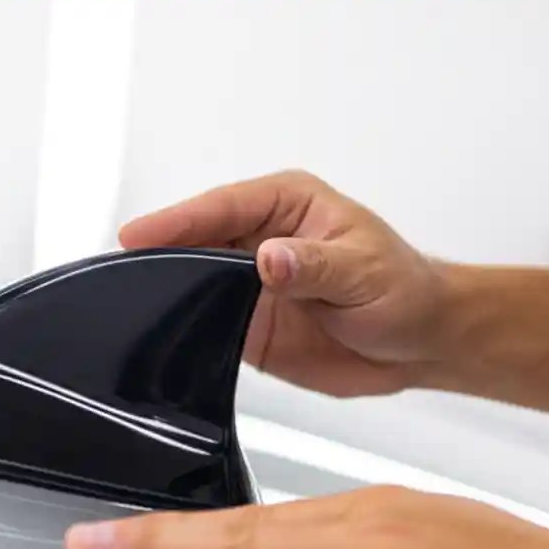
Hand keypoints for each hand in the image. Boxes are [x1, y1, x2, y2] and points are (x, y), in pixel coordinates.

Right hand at [121, 170, 447, 396]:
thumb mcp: (364, 271)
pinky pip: (202, 325)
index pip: (220, 207)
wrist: (422, 343)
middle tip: (126, 271)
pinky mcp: (244, 325)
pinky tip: (165, 338)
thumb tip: (269, 259)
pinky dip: (183, 332)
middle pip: (194, 241)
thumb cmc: (406, 289)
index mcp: (286, 205)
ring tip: (133, 304)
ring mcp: (247, 284)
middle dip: (159, 253)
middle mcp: (260, 239)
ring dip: (167, 293)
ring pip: (191, 283)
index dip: (177, 221)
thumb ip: (314, 266)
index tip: (141, 235)